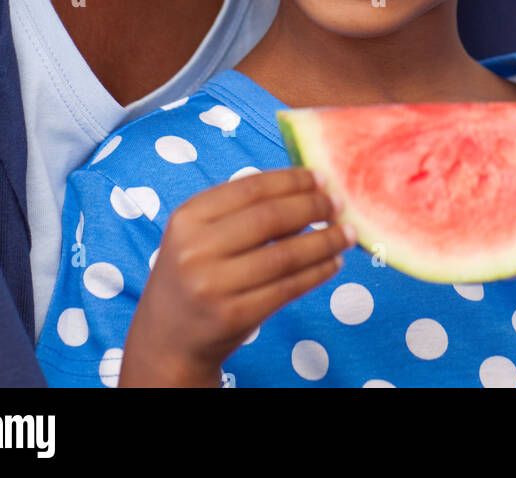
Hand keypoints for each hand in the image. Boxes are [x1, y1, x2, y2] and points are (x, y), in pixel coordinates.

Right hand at [118, 166, 352, 386]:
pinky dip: (317, 272)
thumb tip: (309, 189)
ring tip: (347, 233)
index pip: (251, 188)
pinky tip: (333, 262)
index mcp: (188, 218)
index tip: (321, 177)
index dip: (291, 180)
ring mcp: (214, 286)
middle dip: (313, 207)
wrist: (168, 339)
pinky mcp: (234, 316)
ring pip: (284, 255)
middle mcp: (196, 250)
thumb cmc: (194, 274)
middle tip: (339, 203)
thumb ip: (243, 211)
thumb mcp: (201, 234)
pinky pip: (288, 288)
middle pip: (270, 218)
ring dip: (324, 241)